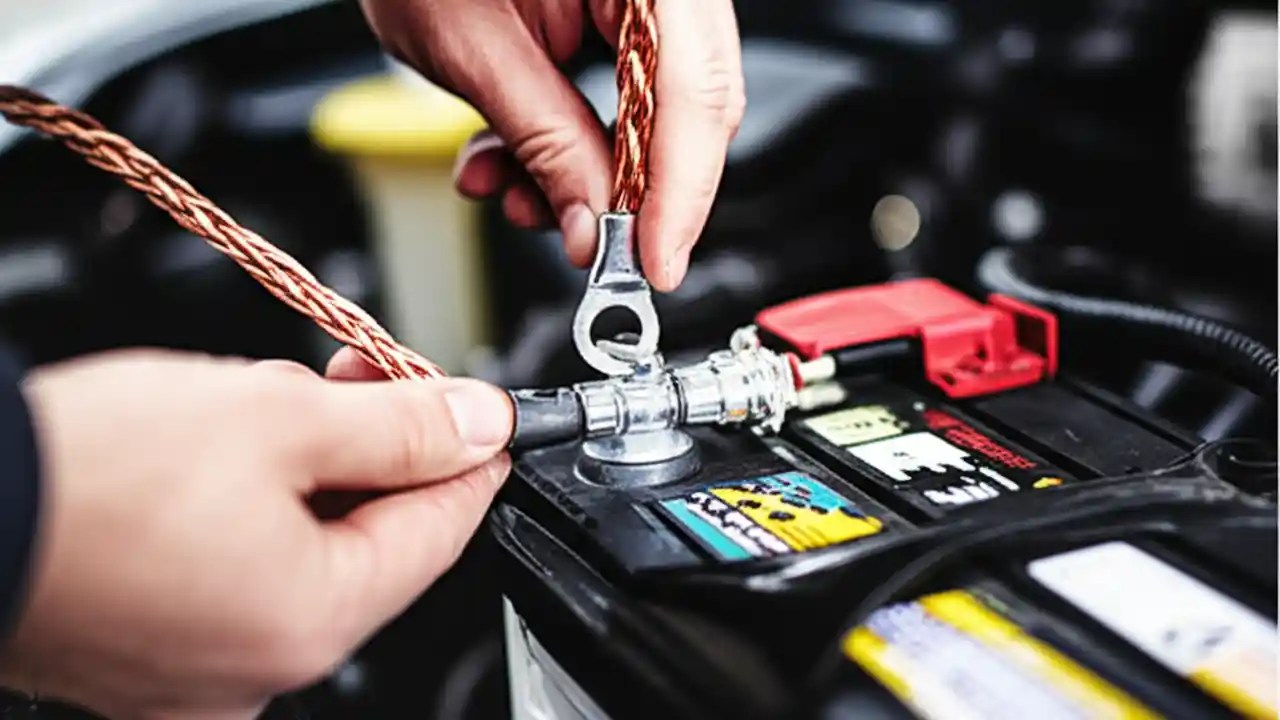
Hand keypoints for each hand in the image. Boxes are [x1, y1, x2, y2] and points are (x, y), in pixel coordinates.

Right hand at [0, 349, 512, 718]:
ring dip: (312, 470)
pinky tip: (223, 454)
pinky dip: (253, 511)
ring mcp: (200, 672)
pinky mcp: (150, 655)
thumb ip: (400, 426)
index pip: (440, 532)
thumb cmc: (84, 472)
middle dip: (379, 448)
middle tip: (365, 374)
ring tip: (271, 401)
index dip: (472, 458)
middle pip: (373, 543)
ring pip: (305, 551)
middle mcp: (262, 668)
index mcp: (311, 621)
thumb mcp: (276, 417)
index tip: (485, 412)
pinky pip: (242, 574)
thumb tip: (481, 425)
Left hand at [360, 0, 744, 290]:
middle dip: (635, 192)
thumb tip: (594, 231)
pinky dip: (570, 139)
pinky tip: (513, 161)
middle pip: (695, 103)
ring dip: (589, 172)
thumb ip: (545, 142)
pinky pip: (624, 92)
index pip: (695, 89)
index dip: (681, 191)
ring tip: (518, 196)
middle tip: (595, 248)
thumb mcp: (473, 48)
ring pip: (660, 109)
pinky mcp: (621, 11)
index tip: (657, 262)